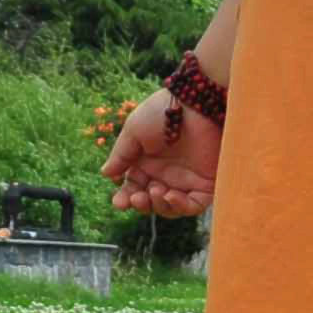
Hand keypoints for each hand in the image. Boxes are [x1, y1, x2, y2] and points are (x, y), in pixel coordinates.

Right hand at [102, 94, 220, 218]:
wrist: (195, 105)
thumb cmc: (162, 113)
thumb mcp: (133, 132)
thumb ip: (121, 155)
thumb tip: (106, 174)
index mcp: (146, 163)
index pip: (134, 188)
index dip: (126, 198)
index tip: (119, 203)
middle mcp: (167, 174)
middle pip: (151, 201)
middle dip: (142, 204)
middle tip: (137, 198)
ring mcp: (187, 180)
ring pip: (171, 207)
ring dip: (159, 206)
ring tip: (155, 191)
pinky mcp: (207, 183)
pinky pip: (194, 205)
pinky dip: (181, 206)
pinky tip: (170, 196)